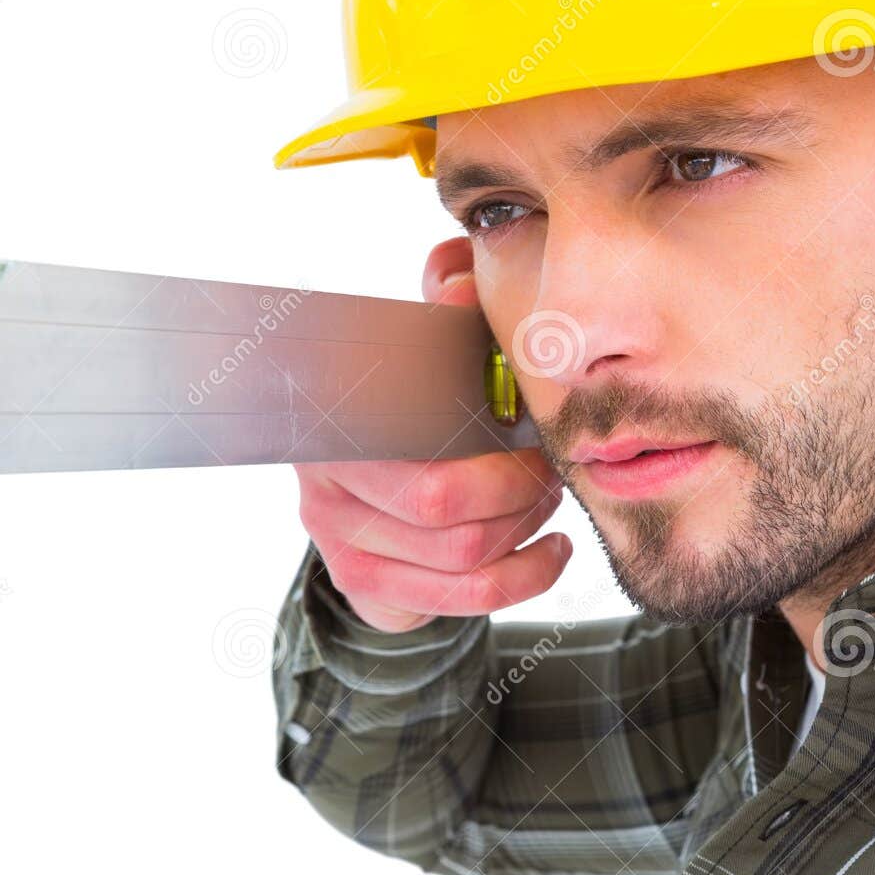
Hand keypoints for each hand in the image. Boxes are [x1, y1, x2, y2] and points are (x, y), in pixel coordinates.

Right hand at [292, 239, 571, 632]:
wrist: (365, 490)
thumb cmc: (414, 413)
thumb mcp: (428, 353)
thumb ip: (444, 313)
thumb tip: (456, 278)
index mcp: (339, 414)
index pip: (418, 425)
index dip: (492, 429)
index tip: (533, 420)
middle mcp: (323, 482)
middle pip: (443, 501)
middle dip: (519, 485)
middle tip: (551, 468)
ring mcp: (339, 540)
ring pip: (463, 553)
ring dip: (526, 526)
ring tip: (548, 501)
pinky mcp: (366, 584)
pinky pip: (466, 596)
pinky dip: (527, 577)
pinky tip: (551, 550)